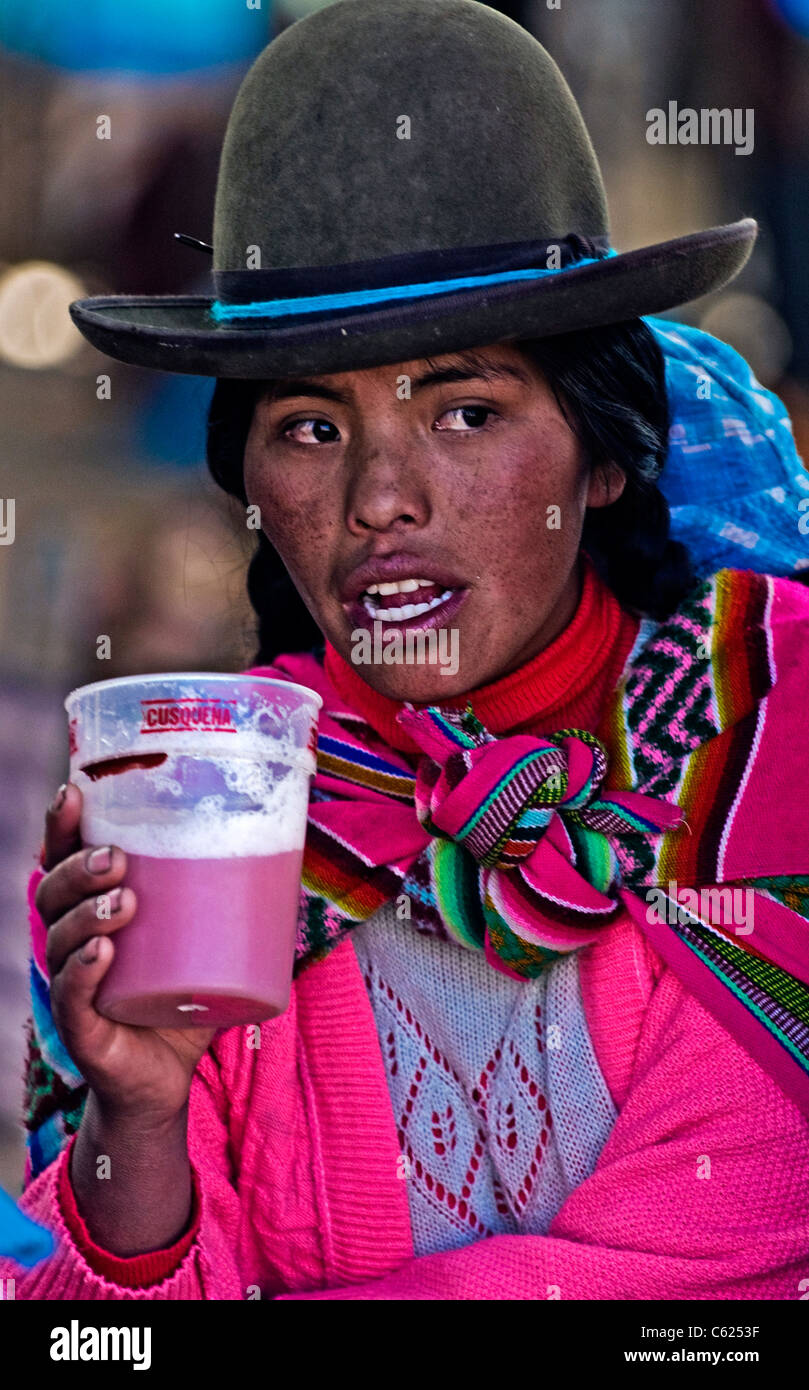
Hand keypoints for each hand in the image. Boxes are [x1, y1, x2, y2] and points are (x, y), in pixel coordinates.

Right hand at [35, 782, 216, 1123]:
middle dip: (78, 867)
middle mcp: (71, 940)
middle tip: (116, 858)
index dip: (62, 825)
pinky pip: (70, 996)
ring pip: (59, 938)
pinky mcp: (81, 1028)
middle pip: (53, 892)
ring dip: (86, 913)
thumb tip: (294, 841)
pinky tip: (100, 952)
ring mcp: (72, 984)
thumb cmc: (184, 1000)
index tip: (76, 791)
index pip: (63, 859)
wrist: (165, 1080)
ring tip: (123, 901)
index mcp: (92, 908)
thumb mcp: (209, 942)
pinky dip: (82, 970)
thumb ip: (237, 898)